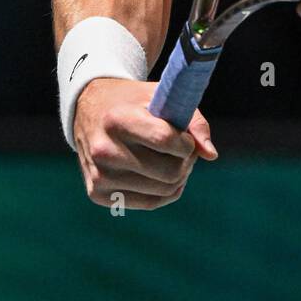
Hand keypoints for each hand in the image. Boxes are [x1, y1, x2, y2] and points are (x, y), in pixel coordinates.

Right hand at [74, 77, 217, 209]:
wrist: (89, 109)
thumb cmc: (134, 102)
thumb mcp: (161, 96)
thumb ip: (193, 121)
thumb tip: (211, 155)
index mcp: (118, 120)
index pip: (165, 140)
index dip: (186, 142)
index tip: (186, 137)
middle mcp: (104, 150)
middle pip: (168, 171)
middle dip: (186, 162)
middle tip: (184, 150)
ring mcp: (99, 176)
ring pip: (163, 191)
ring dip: (179, 177)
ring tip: (174, 159)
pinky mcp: (98, 194)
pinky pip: (149, 203)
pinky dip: (166, 192)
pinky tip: (164, 175)